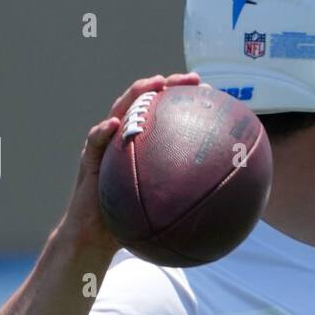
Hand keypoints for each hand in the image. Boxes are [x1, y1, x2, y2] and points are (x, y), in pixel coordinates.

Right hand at [57, 72, 201, 253]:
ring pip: (120, 110)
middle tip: (192, 79)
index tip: (209, 91)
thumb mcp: (165, 208)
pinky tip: (114, 125)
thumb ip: (186, 198)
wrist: (96, 236)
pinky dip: (102, 132)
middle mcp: (125, 138)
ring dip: (136, 94)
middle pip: (146, 102)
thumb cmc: (132, 222)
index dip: (185, 100)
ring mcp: (105, 145)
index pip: (164, 114)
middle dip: (168, 85)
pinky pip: (94, 142)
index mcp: (143, 144)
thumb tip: (226, 204)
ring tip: (155, 84)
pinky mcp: (88, 159)